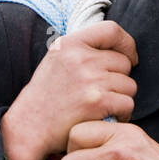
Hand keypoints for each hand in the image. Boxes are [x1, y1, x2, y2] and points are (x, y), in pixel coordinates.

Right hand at [0, 22, 137, 159]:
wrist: (28, 129)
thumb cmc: (45, 98)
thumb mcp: (56, 61)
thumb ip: (82, 51)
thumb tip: (118, 48)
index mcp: (69, 44)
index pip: (111, 30)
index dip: (126, 44)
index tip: (130, 58)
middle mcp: (80, 58)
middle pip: (124, 62)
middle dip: (120, 79)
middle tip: (104, 93)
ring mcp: (90, 79)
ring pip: (129, 85)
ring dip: (121, 98)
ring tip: (103, 107)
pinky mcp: (97, 101)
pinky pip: (127, 103)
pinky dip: (122, 114)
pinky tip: (107, 118)